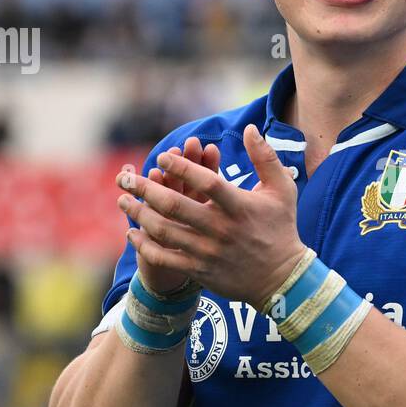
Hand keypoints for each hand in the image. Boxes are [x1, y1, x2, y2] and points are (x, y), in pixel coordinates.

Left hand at [116, 124, 306, 308]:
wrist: (282, 278)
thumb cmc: (281, 227)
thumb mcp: (282, 189)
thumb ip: (265, 157)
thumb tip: (251, 128)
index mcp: (239, 206)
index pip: (206, 182)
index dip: (181, 167)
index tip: (162, 156)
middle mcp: (221, 229)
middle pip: (174, 206)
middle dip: (145, 189)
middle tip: (126, 178)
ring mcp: (208, 252)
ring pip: (163, 231)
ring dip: (138, 214)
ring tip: (123, 201)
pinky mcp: (200, 270)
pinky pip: (164, 259)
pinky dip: (144, 246)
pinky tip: (133, 233)